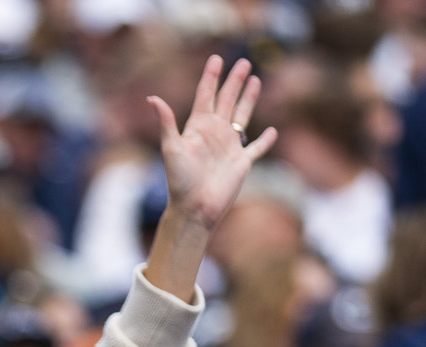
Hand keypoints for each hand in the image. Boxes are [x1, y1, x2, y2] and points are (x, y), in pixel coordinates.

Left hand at [150, 55, 275, 232]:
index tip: (216, 59)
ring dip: (249, 99)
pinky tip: (272, 131)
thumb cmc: (180, 180)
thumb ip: (166, 122)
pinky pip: (257, 148)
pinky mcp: (242, 162)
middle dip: (234, 81)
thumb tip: (152, 98)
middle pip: (227, 100)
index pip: (206, 95)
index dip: (211, 76)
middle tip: (243, 61)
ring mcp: (229, 147)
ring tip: (256, 80)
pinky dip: (265, 140)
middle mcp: (214, 133)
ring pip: (242, 116)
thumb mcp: (171, 148)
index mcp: (198, 127)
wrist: (195, 208)